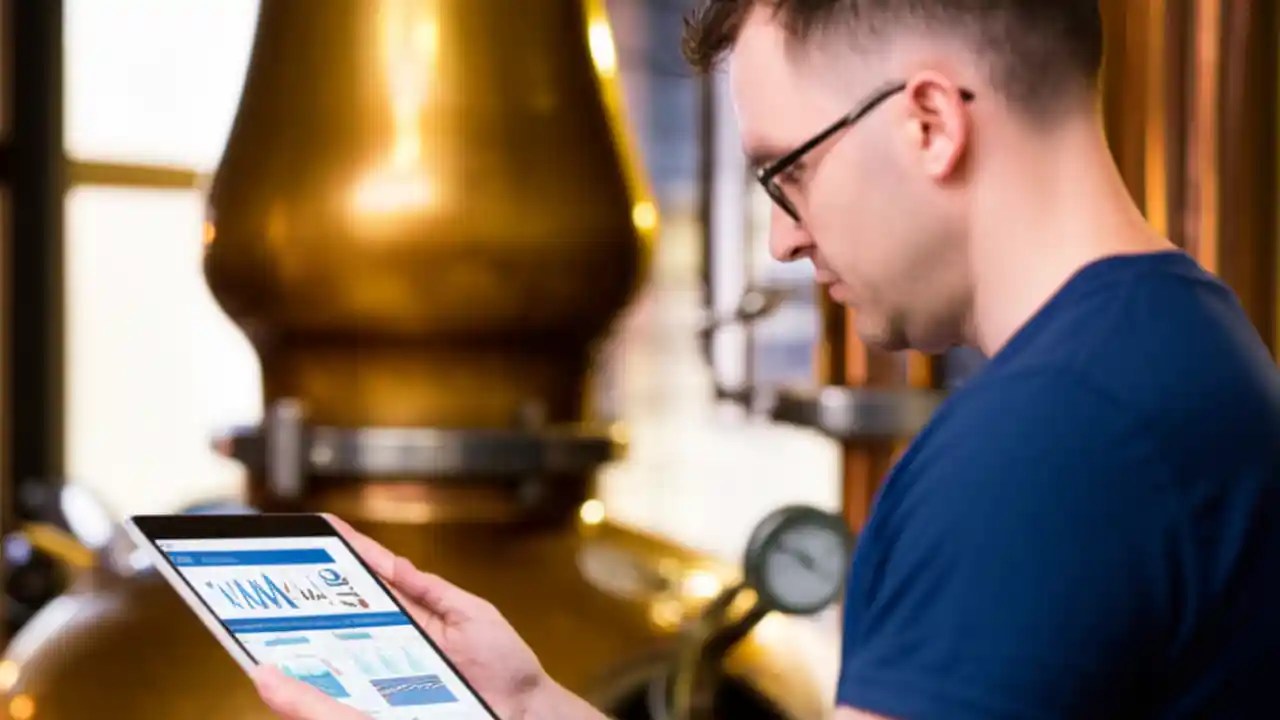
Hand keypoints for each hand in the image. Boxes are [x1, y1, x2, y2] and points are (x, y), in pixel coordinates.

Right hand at [251, 516, 603, 719]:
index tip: (315, 532)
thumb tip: (391, 561)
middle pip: (332, 625)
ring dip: (290, 650)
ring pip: (322, 668)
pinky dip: (305, 699)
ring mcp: (381, 682)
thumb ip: (430, 589)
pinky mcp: (378, 709)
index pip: (365, 584)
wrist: (527, 713)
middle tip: (266, 579)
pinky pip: (336, 706)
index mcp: (408, 621)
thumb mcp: (470, 615)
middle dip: (297, 603)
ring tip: (258, 628)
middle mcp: (388, 651)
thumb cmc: (506, 670)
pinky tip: (278, 682)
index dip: (341, 558)